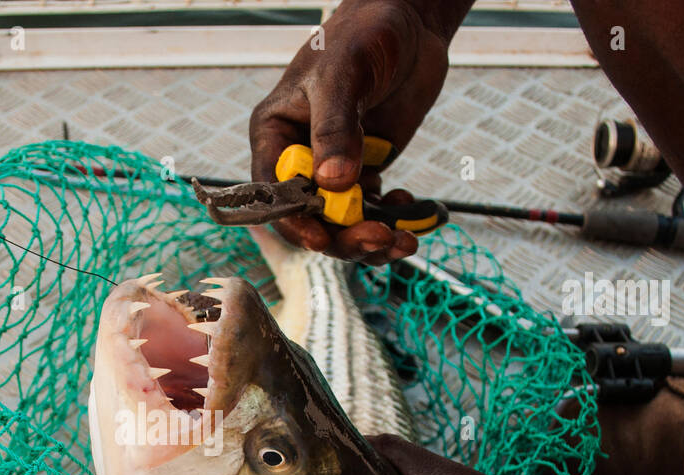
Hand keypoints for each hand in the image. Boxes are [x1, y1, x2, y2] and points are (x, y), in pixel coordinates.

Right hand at [249, 0, 454, 264]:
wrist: (408, 24)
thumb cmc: (362, 35)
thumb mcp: (342, 74)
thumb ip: (334, 128)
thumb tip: (334, 183)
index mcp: (276, 136)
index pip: (274, 192)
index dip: (295, 220)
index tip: (323, 237)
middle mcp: (299, 159)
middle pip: (311, 218)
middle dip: (344, 236)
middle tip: (381, 239)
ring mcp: (334, 168)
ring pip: (343, 223)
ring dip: (371, 239)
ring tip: (403, 241)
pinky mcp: (366, 171)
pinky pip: (372, 211)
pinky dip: (391, 220)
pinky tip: (409, 210)